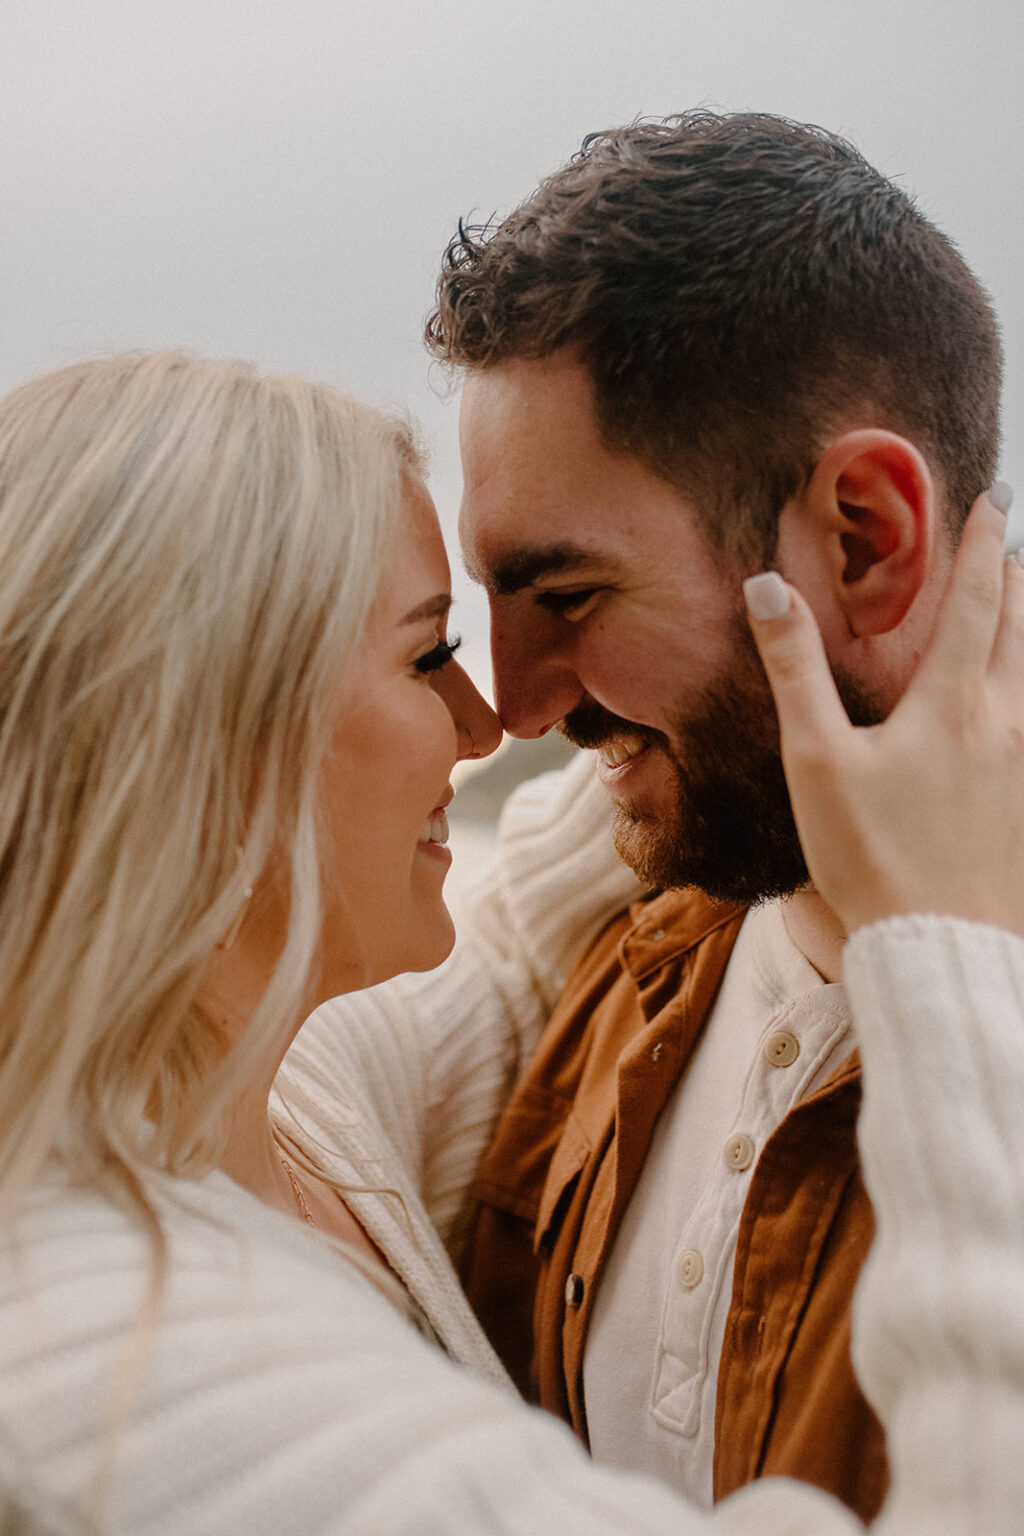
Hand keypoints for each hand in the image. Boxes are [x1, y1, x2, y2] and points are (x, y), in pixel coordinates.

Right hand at [744, 486, 1023, 935]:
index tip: (992, 499)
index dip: (984, 545)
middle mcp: (1003, 725)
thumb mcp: (816, 758)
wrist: (939, 948)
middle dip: (1017, 580)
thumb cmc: (871, 855)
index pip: (977, 601)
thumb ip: (795, 670)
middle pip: (1022, 631)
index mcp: (952, 704)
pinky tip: (1019, 711)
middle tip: (1014, 543)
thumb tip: (765, 588)